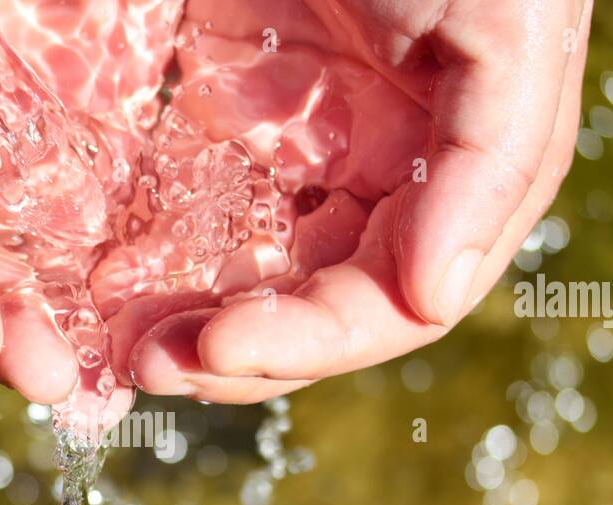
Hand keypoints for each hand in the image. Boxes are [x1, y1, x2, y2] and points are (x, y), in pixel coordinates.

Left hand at [115, 0, 591, 402]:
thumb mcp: (503, 30)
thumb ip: (491, 163)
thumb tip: (434, 299)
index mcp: (451, 182)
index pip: (387, 303)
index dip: (309, 341)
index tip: (222, 346)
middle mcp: (377, 186)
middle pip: (306, 308)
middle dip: (232, 348)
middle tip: (147, 363)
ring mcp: (301, 155)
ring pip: (245, 275)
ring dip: (185, 319)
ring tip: (116, 344)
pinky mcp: (231, 117)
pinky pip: (193, 210)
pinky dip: (157, 254)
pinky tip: (109, 278)